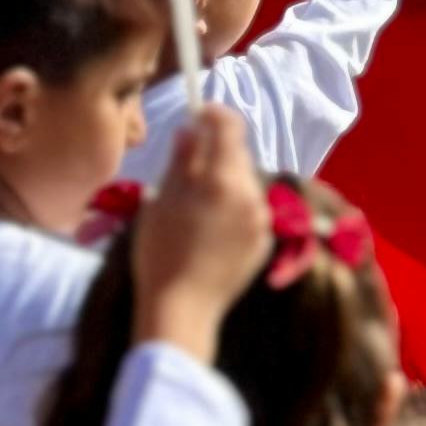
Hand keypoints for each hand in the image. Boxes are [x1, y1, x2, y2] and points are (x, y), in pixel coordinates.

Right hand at [129, 105, 273, 364]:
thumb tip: (190, 130)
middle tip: (190, 165)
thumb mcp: (161, 202)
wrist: (180, 311)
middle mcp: (249, 195)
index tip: (199, 115)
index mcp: (222, 180)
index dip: (213, 115)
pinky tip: (210, 229)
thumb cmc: (160, 255)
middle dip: (217, 153)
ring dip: (226, 182)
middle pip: (237, 155)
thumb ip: (181, 161)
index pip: (228, 128)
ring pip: (245, 183)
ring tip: (197, 205)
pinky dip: (234, 208)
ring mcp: (261, 219)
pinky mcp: (264, 241)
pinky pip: (250, 210)